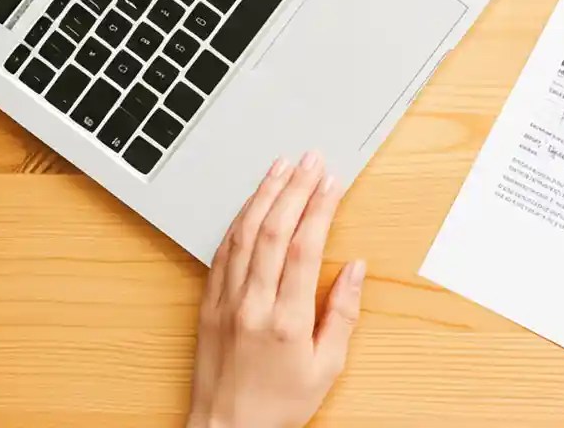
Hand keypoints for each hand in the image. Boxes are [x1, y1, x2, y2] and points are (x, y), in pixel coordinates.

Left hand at [187, 153, 364, 427]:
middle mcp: (251, 304)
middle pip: (273, 230)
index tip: (331, 182)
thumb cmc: (280, 405)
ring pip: (243, 234)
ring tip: (281, 167)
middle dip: (294, 188)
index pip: (304, 247)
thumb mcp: (327, 367)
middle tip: (310, 160)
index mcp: (285, 320)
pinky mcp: (208, 304)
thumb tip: (355, 268)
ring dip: (263, 195)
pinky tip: (251, 203)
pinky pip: (222, 252)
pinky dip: (238, 221)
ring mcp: (225, 301)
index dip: (319, 207)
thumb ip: (343, 313)